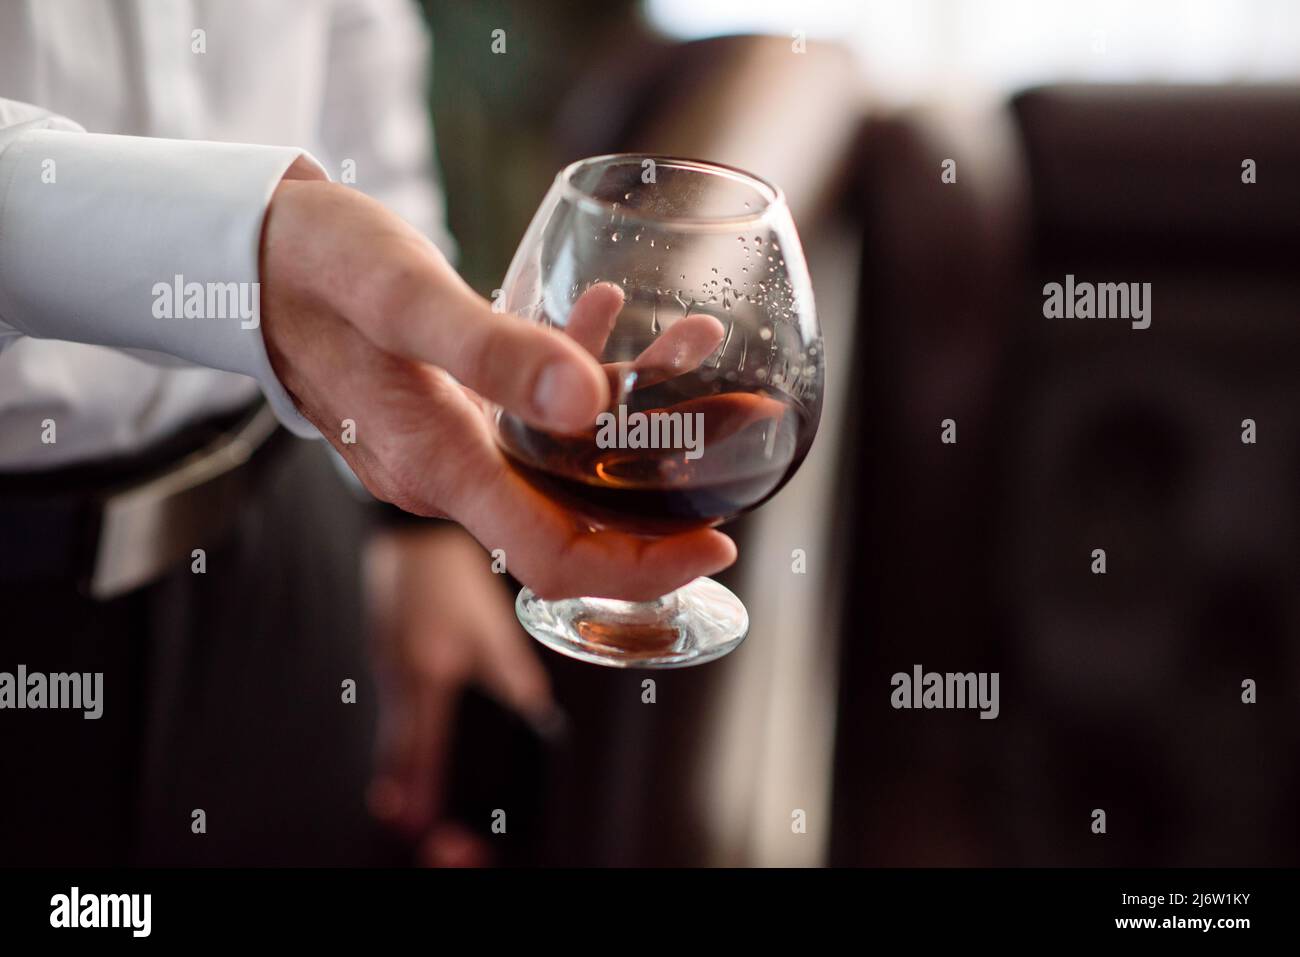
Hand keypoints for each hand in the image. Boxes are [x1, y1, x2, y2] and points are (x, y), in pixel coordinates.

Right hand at [259, 177, 735, 600]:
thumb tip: (592, 401)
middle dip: (659, 493)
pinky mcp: (442, 417)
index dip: (643, 566)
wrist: (245, 258)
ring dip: (629, 417)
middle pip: (571, 521)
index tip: (716, 545)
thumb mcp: (406, 298)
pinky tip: (607, 318)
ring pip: (556, 463)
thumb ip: (495, 352)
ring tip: (693, 351)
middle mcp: (444, 478)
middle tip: (734, 437)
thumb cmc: (316, 268)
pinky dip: (577, 378)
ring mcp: (443, 452)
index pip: (557, 560)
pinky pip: (526, 420)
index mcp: (439, 468)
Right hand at [365, 524, 551, 865]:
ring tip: (401, 812)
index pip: (423, 744)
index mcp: (430, 671)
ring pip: (392, 735)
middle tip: (411, 830)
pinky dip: (394, 743)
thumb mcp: (491, 627)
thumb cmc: (455, 580)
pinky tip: (396, 768)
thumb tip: (539, 715)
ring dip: (398, 773)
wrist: (412, 541)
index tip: (423, 820)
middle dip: (407, 791)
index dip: (422, 784)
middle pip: (401, 751)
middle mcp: (400, 677)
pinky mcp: (381, 660)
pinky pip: (390, 712)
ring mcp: (384, 669)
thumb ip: (514, 674)